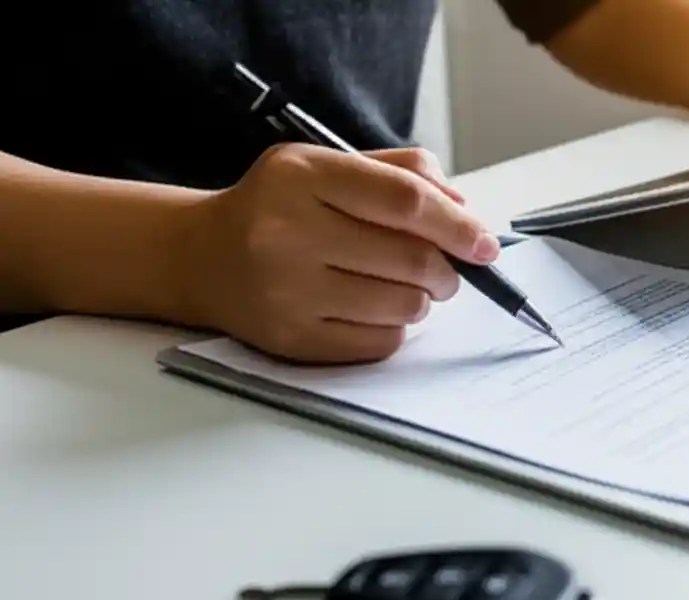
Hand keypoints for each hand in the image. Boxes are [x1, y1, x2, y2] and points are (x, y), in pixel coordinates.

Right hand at [180, 143, 496, 363]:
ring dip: (422, 299)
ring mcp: (286, 290)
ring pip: (404, 305)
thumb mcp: (327, 165)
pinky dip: (394, 327)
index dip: (458, 225)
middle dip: (448, 269)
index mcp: (302, 176)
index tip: (484, 245)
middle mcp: (287, 231)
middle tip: (447, 270)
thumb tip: (464, 212)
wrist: (201, 256)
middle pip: (412, 258)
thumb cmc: (280, 207)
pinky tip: (374, 309)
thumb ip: (400, 173)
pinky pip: (381, 342)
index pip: (405, 201)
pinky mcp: (292, 339)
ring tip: (404, 286)